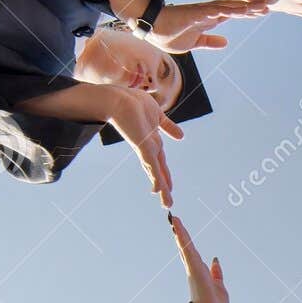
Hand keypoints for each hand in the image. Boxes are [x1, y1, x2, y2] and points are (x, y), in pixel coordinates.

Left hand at [106, 87, 182, 207]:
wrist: (120, 98)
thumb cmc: (134, 102)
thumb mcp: (158, 116)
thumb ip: (169, 127)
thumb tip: (181, 137)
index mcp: (151, 142)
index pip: (159, 162)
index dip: (164, 175)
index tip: (168, 188)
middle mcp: (147, 148)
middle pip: (157, 171)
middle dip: (164, 188)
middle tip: (167, 204)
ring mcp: (144, 148)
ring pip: (155, 173)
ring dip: (162, 189)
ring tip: (166, 204)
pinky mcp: (142, 146)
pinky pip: (151, 165)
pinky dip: (156, 178)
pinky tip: (158, 190)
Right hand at [146, 0, 266, 52]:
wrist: (150, 28)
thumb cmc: (169, 34)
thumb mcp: (194, 43)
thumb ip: (210, 41)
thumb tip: (226, 43)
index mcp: (208, 19)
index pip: (232, 14)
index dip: (247, 13)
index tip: (261, 12)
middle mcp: (208, 13)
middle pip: (233, 9)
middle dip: (250, 8)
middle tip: (268, 7)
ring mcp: (201, 12)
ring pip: (226, 8)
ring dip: (243, 8)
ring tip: (259, 7)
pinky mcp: (193, 14)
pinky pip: (212, 11)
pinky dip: (225, 11)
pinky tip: (238, 11)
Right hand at [170, 214, 227, 302]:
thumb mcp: (219, 286)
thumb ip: (216, 273)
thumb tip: (215, 260)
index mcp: (200, 272)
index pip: (192, 252)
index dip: (186, 240)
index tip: (179, 228)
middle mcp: (194, 269)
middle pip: (186, 247)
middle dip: (180, 233)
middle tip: (173, 219)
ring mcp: (193, 270)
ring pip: (186, 247)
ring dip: (181, 233)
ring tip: (175, 219)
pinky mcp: (195, 271)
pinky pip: (188, 252)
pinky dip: (183, 240)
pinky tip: (178, 230)